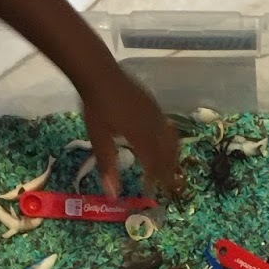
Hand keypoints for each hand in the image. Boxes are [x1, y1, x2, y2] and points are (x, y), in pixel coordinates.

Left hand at [82, 64, 180, 196]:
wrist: (100, 73)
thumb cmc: (96, 107)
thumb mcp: (98, 139)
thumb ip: (107, 166)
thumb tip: (112, 194)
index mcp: (141, 138)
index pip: (154, 165)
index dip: (156, 180)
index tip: (155, 192)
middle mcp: (153, 127)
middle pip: (167, 153)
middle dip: (169, 170)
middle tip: (170, 185)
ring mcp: (155, 114)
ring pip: (171, 140)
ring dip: (173, 156)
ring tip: (172, 167)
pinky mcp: (153, 104)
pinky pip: (167, 127)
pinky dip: (170, 140)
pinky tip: (165, 141)